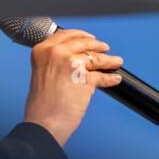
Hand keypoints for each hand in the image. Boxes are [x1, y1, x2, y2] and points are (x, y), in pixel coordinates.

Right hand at [22, 28, 122, 147]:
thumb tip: (77, 56)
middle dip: (97, 46)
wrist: (43, 123)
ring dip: (109, 60)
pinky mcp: (85, 78)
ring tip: (116, 62)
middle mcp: (55, 53)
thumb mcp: (43, 73)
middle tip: (105, 48)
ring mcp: (71, 64)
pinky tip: (115, 78)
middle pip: (84, 44)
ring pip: (96, 58)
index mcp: (42, 51)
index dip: (81, 35)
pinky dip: (111, 78)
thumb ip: (55, 62)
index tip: (90, 38)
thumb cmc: (42, 104)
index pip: (66, 35)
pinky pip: (103, 75)